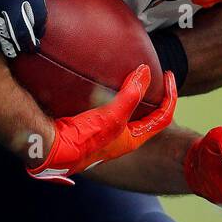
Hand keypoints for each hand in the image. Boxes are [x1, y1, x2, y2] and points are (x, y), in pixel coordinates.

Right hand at [29, 65, 176, 184]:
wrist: (51, 149)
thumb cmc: (83, 139)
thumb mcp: (112, 116)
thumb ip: (131, 94)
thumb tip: (146, 72)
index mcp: (133, 140)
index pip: (163, 117)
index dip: (170, 95)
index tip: (168, 74)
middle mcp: (122, 139)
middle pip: (146, 116)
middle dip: (152, 96)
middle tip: (151, 77)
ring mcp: (106, 135)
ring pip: (127, 112)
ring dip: (130, 94)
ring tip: (130, 76)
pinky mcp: (90, 128)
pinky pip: (108, 109)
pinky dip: (111, 95)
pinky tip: (102, 85)